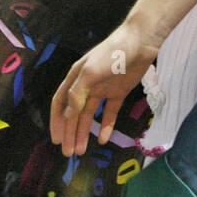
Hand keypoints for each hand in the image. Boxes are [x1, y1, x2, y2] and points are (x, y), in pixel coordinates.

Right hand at [50, 20, 161, 156]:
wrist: (139, 43)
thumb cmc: (111, 54)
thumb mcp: (90, 72)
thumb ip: (77, 93)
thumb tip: (67, 115)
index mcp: (76, 78)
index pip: (60, 102)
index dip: (57, 121)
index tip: (56, 140)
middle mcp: (86, 85)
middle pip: (74, 113)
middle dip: (70, 133)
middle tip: (69, 153)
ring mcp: (103, 89)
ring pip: (89, 115)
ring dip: (84, 132)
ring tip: (81, 151)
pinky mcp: (118, 92)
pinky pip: (109, 113)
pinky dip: (105, 126)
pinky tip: (103, 139)